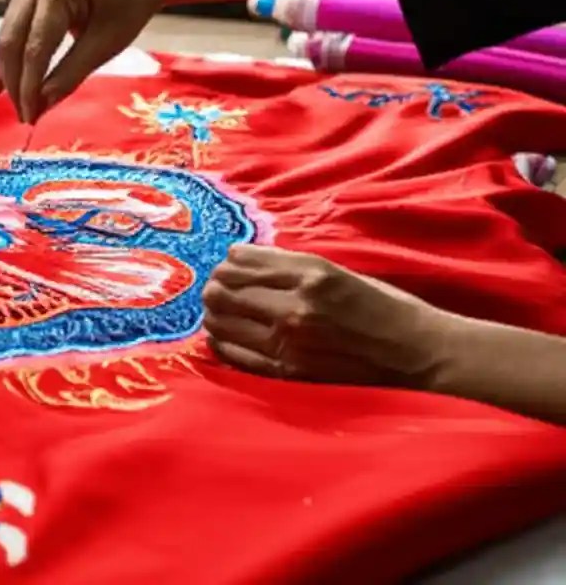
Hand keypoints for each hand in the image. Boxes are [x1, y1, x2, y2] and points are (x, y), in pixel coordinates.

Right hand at [0, 0, 182, 122]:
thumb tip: (41, 104)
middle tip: (24, 116)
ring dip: (11, 74)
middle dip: (16, 82)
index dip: (29, 85)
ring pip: (8, 37)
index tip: (30, 116)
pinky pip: (15, 31)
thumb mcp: (105, 44)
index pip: (35, 46)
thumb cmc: (129, 7)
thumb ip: (70, 74)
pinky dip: (13, 59)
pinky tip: (1, 87)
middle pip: (12, 41)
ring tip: (18, 106)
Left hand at [202, 245, 448, 388]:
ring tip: (220, 311)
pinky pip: (233, 355)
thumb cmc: (382, 306)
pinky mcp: (288, 372)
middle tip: (217, 289)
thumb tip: (237, 257)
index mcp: (311, 274)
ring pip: (220, 322)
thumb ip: (289, 267)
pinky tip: (225, 336)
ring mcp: (289, 343)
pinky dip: (222, 342)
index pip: (241, 263)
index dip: (226, 264)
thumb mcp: (338, 272)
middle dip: (214, 287)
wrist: (416, 353)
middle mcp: (296, 307)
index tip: (228, 267)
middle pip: (222, 291)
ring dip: (214, 314)